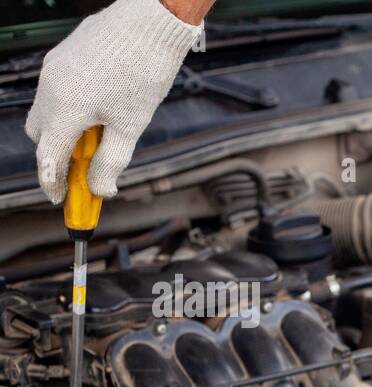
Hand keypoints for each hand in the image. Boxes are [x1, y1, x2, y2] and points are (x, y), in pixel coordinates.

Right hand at [24, 0, 201, 203]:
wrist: (149, 22)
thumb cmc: (143, 71)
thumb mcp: (130, 126)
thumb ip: (111, 162)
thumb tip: (101, 189)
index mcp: (65, 108)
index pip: (48, 155)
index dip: (53, 182)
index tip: (62, 199)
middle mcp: (50, 87)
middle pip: (42, 134)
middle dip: (59, 155)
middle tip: (86, 171)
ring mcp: (54, 69)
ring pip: (48, 111)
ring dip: (66, 131)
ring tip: (101, 137)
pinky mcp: (62, 56)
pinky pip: (58, 90)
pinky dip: (71, 109)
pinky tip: (102, 108)